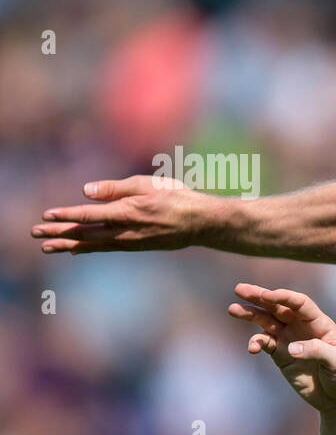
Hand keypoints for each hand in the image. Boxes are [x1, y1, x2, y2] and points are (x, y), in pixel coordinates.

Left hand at [32, 175, 211, 253]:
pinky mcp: (136, 246)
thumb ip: (115, 188)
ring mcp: (130, 241)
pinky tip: (76, 250)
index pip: (87, 215)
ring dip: (68, 245)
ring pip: (92, 245)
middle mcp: (124, 231)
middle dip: (58, 233)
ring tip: (48, 247)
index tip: (46, 216)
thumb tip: (87, 191)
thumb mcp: (146, 184)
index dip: (65, 215)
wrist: (201, 223)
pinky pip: (106, 249)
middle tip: (34, 235)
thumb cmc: (176, 198)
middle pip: (84, 233)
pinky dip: (88, 249)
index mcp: (125, 212)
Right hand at [227, 284, 335, 413]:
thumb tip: (292, 347)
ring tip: (232, 309)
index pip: (300, 303)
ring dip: (250, 315)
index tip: (268, 296)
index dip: (284, 297)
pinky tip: (252, 349)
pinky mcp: (280, 354)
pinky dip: (256, 343)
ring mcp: (289, 339)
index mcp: (320, 323)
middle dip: (259, 297)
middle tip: (239, 289)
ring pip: (266, 321)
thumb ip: (318, 351)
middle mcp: (302, 327)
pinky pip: (264, 343)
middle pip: (278, 307)